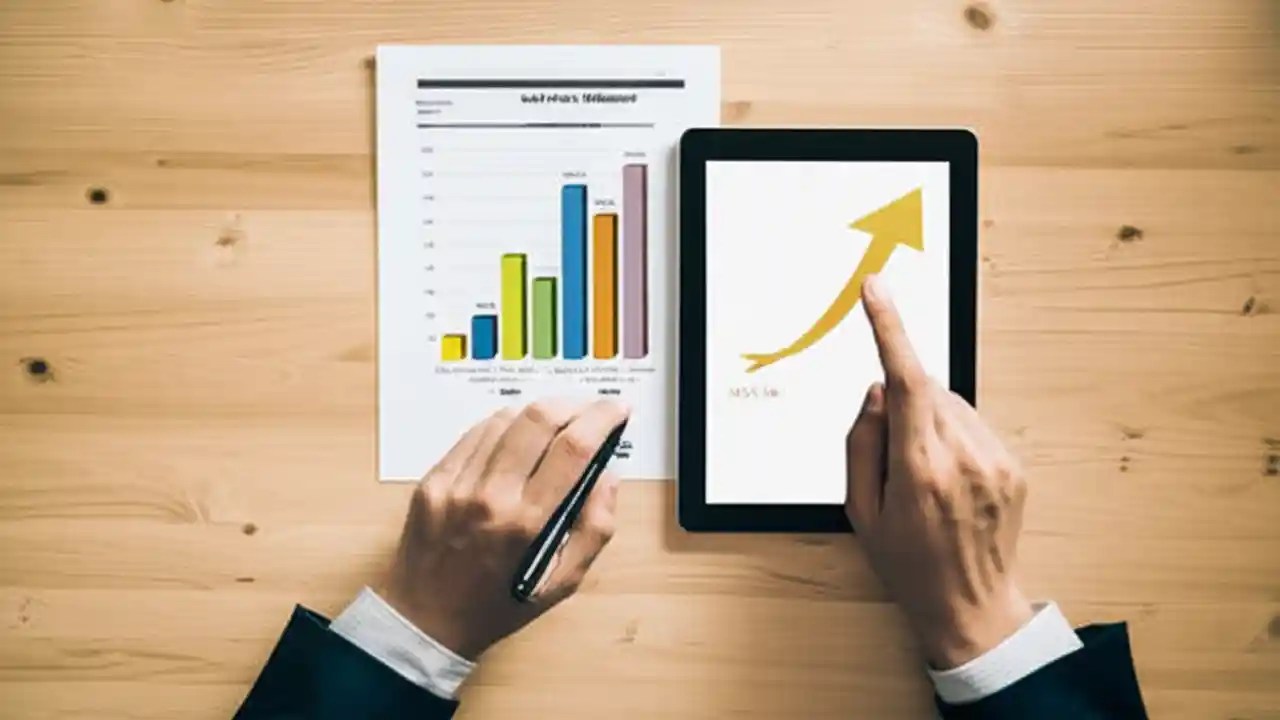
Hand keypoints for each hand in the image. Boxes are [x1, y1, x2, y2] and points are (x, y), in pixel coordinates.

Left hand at [381, 399, 628, 659]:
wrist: (425, 621)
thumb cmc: (499, 606)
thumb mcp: (562, 584)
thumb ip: (595, 529)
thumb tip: (609, 476)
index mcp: (526, 524)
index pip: (572, 449)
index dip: (602, 418)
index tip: (618, 408)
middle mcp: (489, 496)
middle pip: (538, 419)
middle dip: (573, 404)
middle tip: (589, 410)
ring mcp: (455, 484)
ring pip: (504, 419)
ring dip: (538, 412)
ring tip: (555, 423)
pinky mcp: (433, 479)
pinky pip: (474, 434)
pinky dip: (503, 426)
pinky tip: (516, 437)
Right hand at [845, 276, 1033, 669]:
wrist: (972, 607)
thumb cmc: (908, 564)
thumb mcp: (860, 512)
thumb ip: (862, 444)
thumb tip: (878, 392)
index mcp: (920, 469)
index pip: (905, 380)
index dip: (889, 329)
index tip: (875, 291)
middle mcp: (964, 458)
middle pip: (926, 390)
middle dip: (903, 404)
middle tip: (895, 458)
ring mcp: (995, 462)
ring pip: (951, 405)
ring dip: (929, 422)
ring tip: (925, 476)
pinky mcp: (1013, 466)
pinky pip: (973, 425)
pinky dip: (953, 438)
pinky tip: (949, 482)